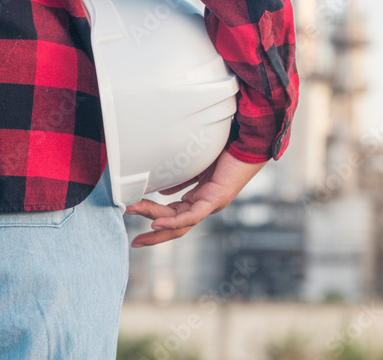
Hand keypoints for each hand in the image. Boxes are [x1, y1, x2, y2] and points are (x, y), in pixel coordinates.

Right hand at [124, 150, 265, 247]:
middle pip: (176, 225)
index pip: (175, 215)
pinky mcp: (216, 199)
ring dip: (156, 221)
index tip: (137, 224)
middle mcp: (205, 204)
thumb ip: (180, 179)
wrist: (248, 141)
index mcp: (200, 197)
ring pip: (180, 222)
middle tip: (135, 241)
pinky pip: (193, 216)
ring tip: (134, 214)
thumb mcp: (196, 166)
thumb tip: (162, 191)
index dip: (156, 220)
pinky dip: (174, 221)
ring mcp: (211, 204)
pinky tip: (156, 223)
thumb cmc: (225, 150)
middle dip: (154, 233)